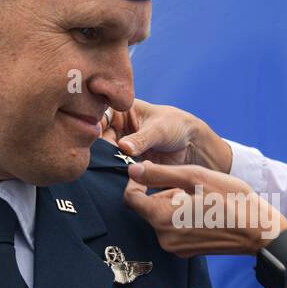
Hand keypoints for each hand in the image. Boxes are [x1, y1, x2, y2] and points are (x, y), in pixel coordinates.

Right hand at [106, 99, 233, 172]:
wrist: (193, 146)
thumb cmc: (177, 127)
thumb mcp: (158, 130)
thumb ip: (141, 139)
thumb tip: (123, 147)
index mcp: (121, 112)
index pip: (100, 118)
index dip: (94, 126)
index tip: (93, 137)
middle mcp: (118, 129)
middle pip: (99, 139)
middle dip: (100, 149)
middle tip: (105, 157)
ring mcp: (121, 147)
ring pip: (106, 155)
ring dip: (109, 162)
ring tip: (113, 167)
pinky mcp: (128, 162)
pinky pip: (117, 168)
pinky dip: (118, 172)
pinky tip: (119, 175)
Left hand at [123, 161, 286, 257]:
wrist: (259, 232)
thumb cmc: (232, 201)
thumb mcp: (196, 178)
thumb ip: (160, 173)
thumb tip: (133, 170)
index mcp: (162, 218)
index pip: (131, 198)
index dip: (137, 181)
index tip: (152, 171)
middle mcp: (164, 238)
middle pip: (148, 208)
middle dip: (162, 192)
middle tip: (190, 185)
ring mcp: (175, 248)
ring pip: (162, 217)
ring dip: (174, 203)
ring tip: (201, 197)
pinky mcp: (186, 251)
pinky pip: (174, 229)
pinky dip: (183, 216)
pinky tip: (204, 210)